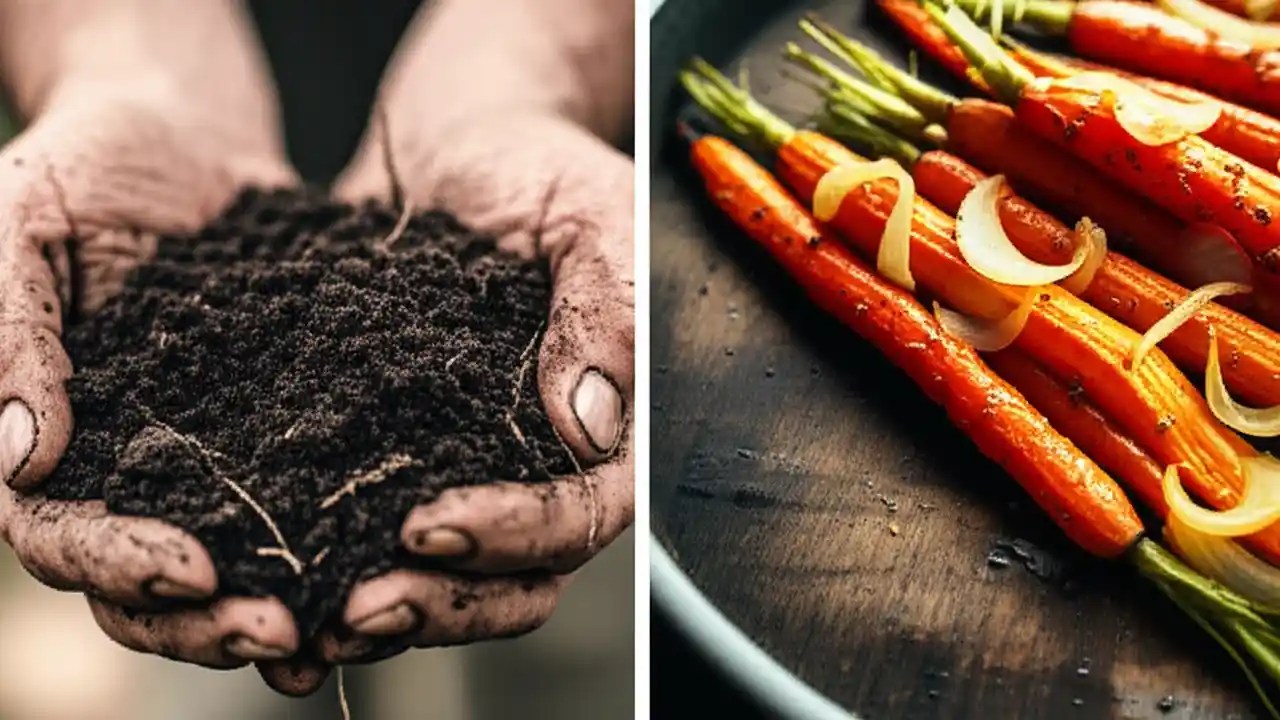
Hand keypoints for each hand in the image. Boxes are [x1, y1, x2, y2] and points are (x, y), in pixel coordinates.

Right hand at [0, 92, 303, 668]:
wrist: (179, 126)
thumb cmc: (80, 166)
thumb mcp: (18, 230)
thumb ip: (13, 337)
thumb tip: (19, 460)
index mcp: (49, 439)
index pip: (64, 535)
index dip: (120, 566)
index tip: (192, 572)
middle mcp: (130, 466)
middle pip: (151, 582)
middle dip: (208, 621)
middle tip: (280, 633)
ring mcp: (208, 452)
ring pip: (235, 559)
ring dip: (281, 604)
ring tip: (342, 631)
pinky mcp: (282, 422)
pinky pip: (308, 491)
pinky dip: (340, 540)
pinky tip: (388, 564)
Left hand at [258, 109, 634, 692]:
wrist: (457, 148)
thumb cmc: (538, 169)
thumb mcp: (594, 216)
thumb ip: (609, 311)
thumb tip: (591, 425)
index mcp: (606, 422)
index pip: (582, 513)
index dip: (517, 534)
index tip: (435, 524)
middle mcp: (540, 465)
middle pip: (518, 576)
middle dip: (444, 602)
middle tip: (360, 609)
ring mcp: (470, 468)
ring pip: (448, 576)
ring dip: (389, 608)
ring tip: (311, 621)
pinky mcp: (395, 455)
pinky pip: (374, 530)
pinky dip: (333, 566)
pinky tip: (278, 578)